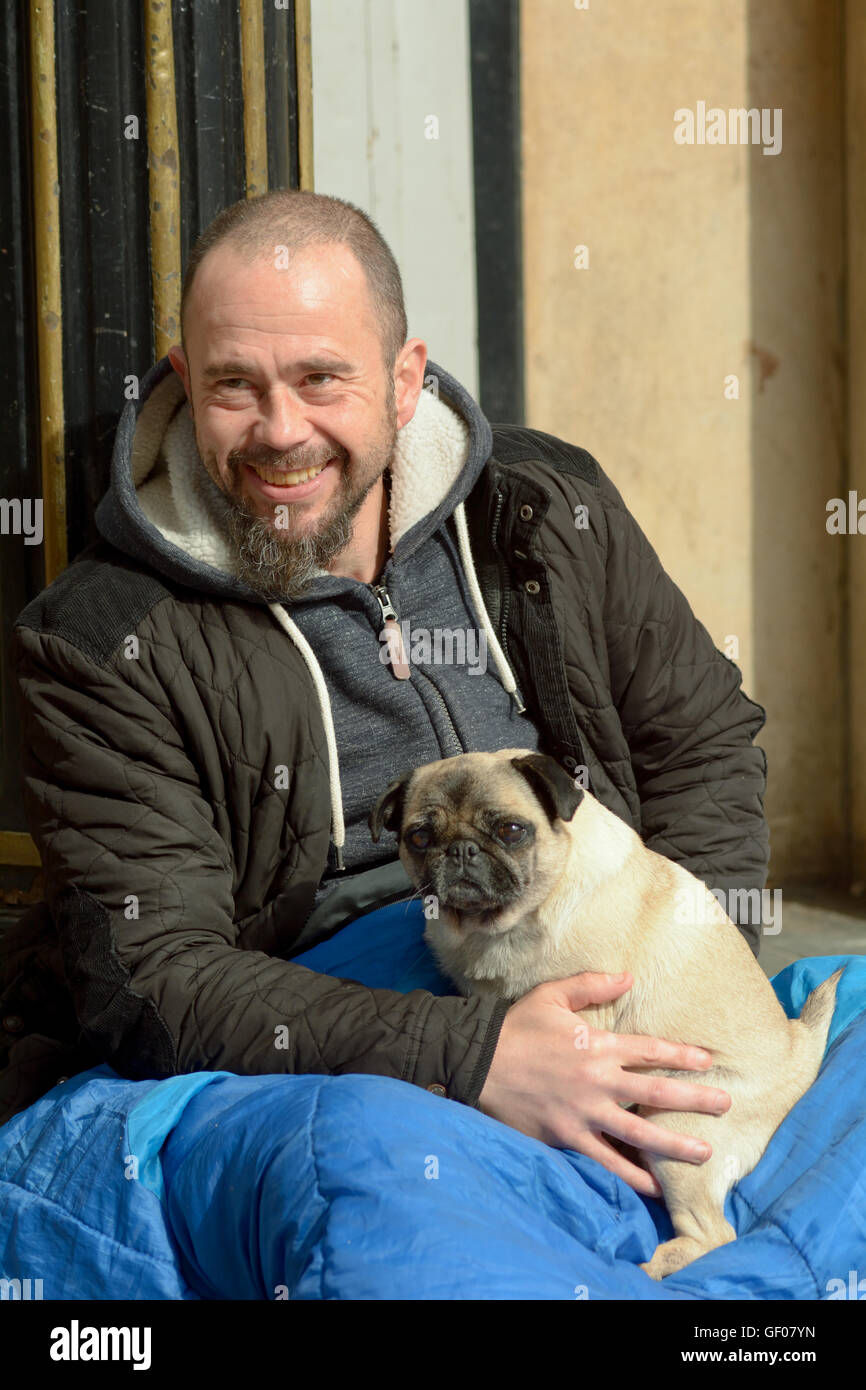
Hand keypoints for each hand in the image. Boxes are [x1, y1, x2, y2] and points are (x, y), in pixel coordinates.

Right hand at [477, 971, 731, 1196]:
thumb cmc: (516, 1027)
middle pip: (657, 1094)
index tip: (708, 1061)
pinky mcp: (568, 1138)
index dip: (683, 1055)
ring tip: (704, 1153)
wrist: (477, 1062)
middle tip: (725, 1106)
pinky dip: (631, 1176)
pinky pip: (606, 1162)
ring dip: (675, 1145)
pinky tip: (654, 1187)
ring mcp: (585, 1114)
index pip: (651, 1050)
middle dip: (695, 1100)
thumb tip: (628, 976)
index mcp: (597, 1045)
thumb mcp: (552, 995)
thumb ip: (591, 984)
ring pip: (639, 1135)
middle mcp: (598, 1081)